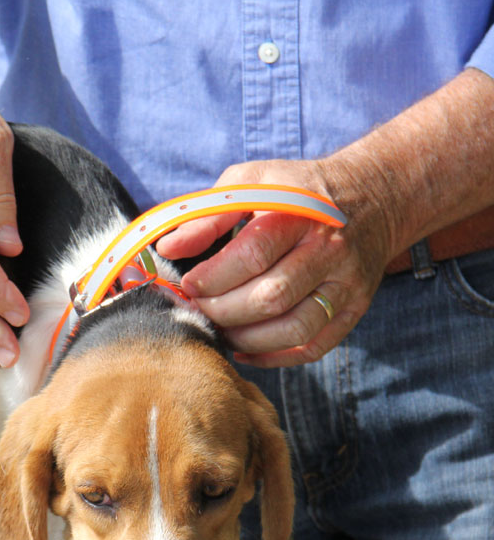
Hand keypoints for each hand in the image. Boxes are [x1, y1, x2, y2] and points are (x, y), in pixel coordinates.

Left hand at [156, 158, 394, 366]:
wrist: (372, 195)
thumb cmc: (296, 190)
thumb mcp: (253, 182)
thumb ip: (208, 214)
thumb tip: (167, 248)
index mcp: (301, 213)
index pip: (253, 254)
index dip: (213, 277)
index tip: (188, 285)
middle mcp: (329, 250)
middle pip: (271, 297)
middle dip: (223, 311)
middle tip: (199, 309)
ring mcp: (346, 284)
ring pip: (294, 329)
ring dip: (246, 338)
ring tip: (219, 329)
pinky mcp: (353, 309)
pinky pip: (313, 347)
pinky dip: (274, 357)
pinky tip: (244, 349)